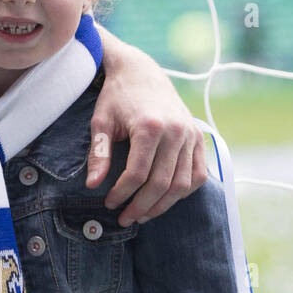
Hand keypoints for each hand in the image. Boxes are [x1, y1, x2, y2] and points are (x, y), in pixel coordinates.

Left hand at [88, 44, 206, 225]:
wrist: (141, 73)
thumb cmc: (116, 98)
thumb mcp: (101, 122)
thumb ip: (99, 154)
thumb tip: (92, 185)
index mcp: (150, 127)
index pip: (138, 174)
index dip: (123, 194)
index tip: (110, 204)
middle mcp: (176, 132)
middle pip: (162, 183)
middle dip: (142, 206)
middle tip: (125, 219)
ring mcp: (191, 135)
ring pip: (183, 183)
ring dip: (164, 205)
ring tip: (143, 215)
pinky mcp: (199, 138)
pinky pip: (198, 174)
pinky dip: (184, 191)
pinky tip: (165, 200)